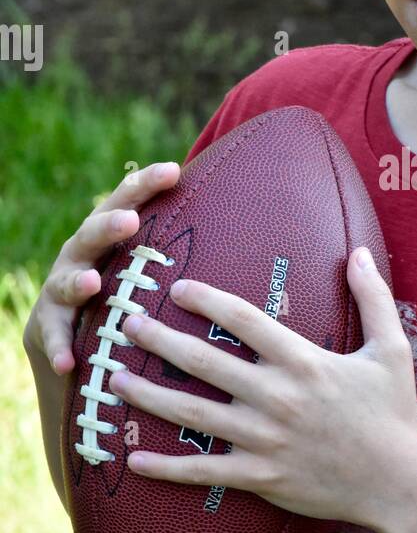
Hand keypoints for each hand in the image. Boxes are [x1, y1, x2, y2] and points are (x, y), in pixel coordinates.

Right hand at [23, 160, 180, 376]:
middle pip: (93, 232)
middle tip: (130, 221)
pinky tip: (68, 362)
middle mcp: (82, 253)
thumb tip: (251, 237)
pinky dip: (60, 347)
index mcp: (110, 234)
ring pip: (67, 281)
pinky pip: (54, 336)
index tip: (172, 171)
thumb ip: (184, 249)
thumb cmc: (127, 293)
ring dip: (78, 281)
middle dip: (110, 225)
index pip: (126, 201)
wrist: (76, 338)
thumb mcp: (149, 268)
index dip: (146, 184)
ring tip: (92, 283)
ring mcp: (60, 287)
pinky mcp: (48, 324)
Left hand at [106, 246, 416, 531]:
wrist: (398, 481)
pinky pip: (203, 471)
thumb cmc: (395, 413)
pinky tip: (133, 461)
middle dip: (160, 339)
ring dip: (149, 396)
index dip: (207, 300)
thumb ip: (373, 298)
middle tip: (127, 323)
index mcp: (303, 362)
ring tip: (114, 378)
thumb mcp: (392, 349)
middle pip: (204, 362)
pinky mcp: (260, 477)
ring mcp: (264, 439)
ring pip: (192, 416)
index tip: (177, 288)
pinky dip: (166, 468)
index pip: (244, 320)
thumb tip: (358, 252)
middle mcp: (276, 397)